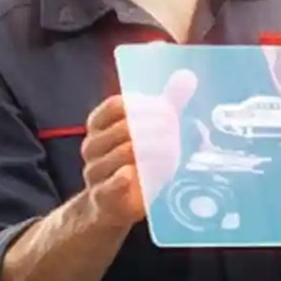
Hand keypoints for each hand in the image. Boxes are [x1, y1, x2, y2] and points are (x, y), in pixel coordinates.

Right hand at [80, 70, 197, 227]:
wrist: (113, 205)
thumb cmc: (134, 161)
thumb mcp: (149, 131)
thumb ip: (166, 103)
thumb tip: (187, 75)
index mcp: (99, 124)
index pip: (116, 105)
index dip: (144, 105)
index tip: (168, 109)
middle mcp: (92, 145)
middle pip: (124, 127)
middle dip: (154, 127)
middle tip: (175, 128)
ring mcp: (94, 171)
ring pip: (125, 152)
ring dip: (153, 149)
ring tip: (172, 150)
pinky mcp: (102, 196)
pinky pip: (115, 181)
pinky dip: (129, 175)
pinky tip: (139, 172)